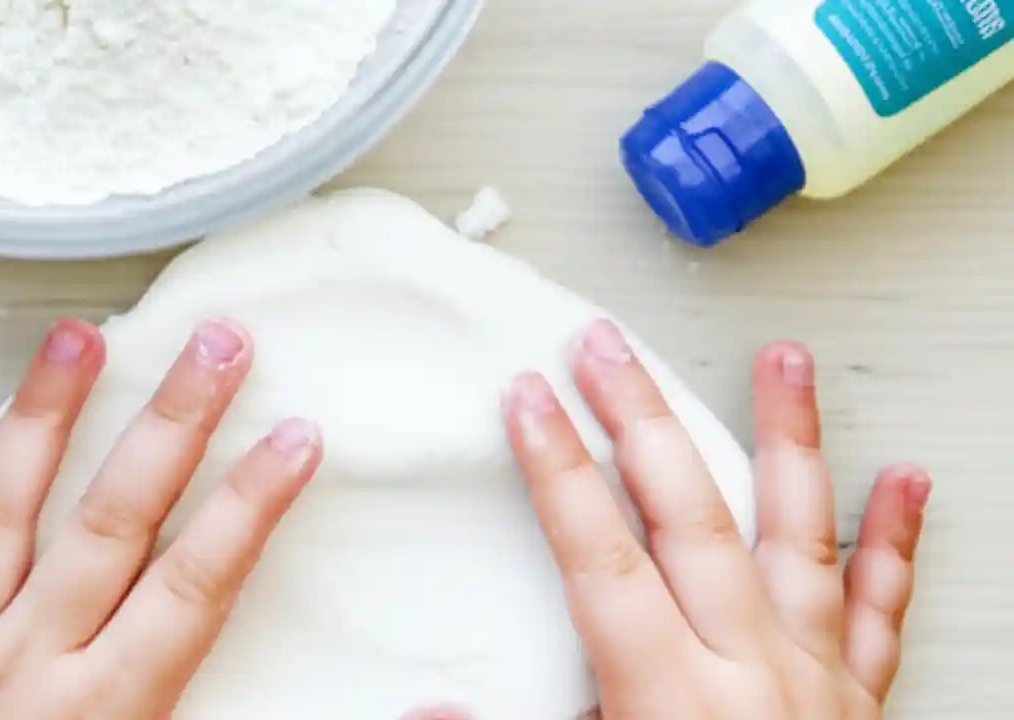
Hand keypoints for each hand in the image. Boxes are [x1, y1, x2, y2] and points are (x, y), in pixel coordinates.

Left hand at [0, 319, 322, 719]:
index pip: (198, 584)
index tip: (298, 438)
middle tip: (217, 347)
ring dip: (42, 421)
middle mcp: (28, 666)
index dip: (253, 505)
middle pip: (113, 524)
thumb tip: (430, 715)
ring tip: (79, 339)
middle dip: (173, 427)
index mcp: (111, 710)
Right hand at [503, 320, 928, 719]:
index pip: (599, 557)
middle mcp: (748, 675)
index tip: (531, 401)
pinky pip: (878, 609)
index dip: (558, 470)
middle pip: (690, 519)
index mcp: (666, 701)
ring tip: (783, 362)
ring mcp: (812, 680)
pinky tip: (902, 480)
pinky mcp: (858, 700)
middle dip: (642, 420)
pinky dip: (893, 541)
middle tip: (608, 350)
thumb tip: (439, 701)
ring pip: (800, 536)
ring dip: (786, 439)